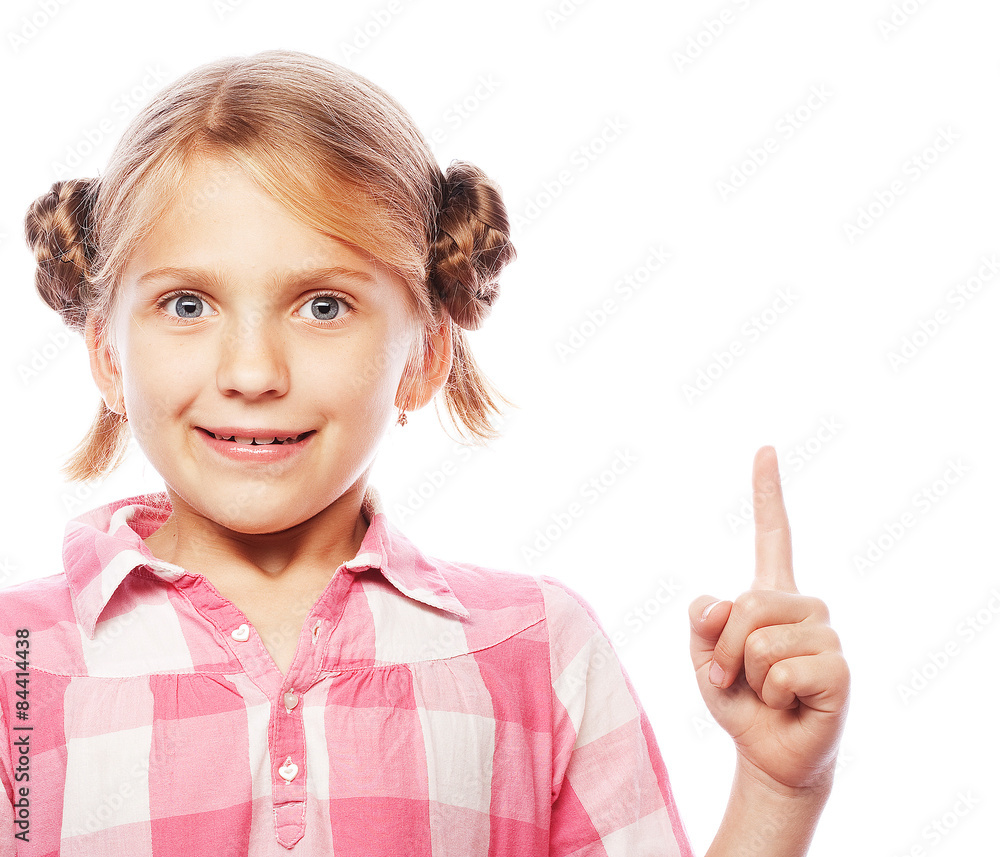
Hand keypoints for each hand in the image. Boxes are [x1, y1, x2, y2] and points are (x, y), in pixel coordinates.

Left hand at [689, 446, 849, 794]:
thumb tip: (723, 602)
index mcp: (771, 593)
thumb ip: (702, 623)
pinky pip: (781, 670)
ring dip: (746, 675)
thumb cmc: (738, 698)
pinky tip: (790, 703)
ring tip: (764, 691)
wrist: (766, 752)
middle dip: (724, 649)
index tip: (764, 449)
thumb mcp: (702, 656)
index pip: (772, 533)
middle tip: (734, 678)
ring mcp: (825, 634)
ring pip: (759, 639)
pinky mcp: (838, 668)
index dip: (766, 491)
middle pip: (746, 602)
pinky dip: (770, 695)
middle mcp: (804, 605)